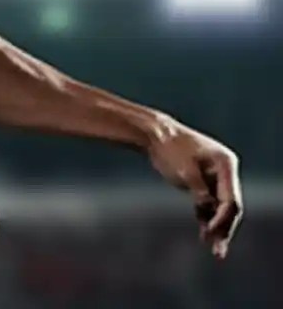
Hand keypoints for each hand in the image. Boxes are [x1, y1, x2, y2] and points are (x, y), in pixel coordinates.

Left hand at [145, 118, 242, 257]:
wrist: (155, 134)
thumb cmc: (169, 148)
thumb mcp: (184, 171)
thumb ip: (199, 190)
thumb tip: (208, 207)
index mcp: (225, 164)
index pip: (230, 198)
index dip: (222, 218)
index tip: (211, 232)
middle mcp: (225, 171)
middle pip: (229, 206)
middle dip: (223, 228)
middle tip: (217, 250)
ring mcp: (215, 176)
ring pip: (220, 207)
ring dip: (216, 226)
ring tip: (213, 249)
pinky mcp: (204, 181)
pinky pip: (209, 203)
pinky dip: (206, 217)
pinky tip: (204, 233)